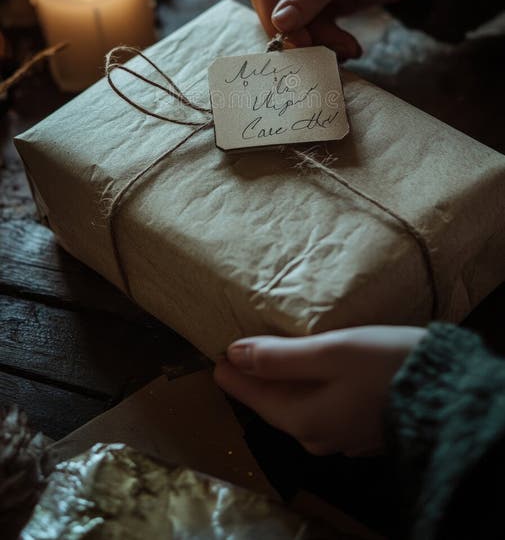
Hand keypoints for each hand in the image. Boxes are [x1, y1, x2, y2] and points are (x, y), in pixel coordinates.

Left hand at [214, 326, 425, 455]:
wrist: (447, 393)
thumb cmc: (387, 365)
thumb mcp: (331, 351)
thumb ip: (280, 357)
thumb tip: (235, 354)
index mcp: (304, 418)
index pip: (253, 395)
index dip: (232, 372)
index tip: (214, 354)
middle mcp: (318, 436)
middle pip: (274, 404)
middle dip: (256, 379)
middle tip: (237, 352)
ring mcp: (342, 436)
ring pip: (299, 407)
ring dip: (283, 383)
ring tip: (270, 358)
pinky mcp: (361, 428)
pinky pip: (322, 408)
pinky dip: (310, 388)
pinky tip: (312, 371)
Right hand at [249, 0, 431, 58]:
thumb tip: (279, 22)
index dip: (274, 17)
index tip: (294, 42)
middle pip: (280, 7)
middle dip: (302, 32)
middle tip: (322, 54)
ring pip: (300, 21)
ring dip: (321, 40)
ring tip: (348, 50)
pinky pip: (319, 25)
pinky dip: (332, 39)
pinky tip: (350, 48)